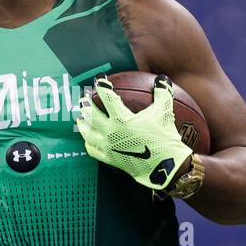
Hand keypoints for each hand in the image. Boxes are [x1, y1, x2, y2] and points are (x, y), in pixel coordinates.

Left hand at [76, 74, 193, 191]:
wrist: (165, 166)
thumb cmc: (164, 137)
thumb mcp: (165, 112)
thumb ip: (162, 94)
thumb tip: (162, 79)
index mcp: (122, 119)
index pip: (107, 97)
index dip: (102, 86)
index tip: (100, 80)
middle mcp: (111, 132)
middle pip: (91, 115)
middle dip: (86, 105)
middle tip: (83, 99)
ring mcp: (108, 146)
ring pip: (88, 134)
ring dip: (83, 125)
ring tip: (80, 119)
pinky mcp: (110, 159)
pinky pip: (93, 151)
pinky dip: (89, 144)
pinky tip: (88, 141)